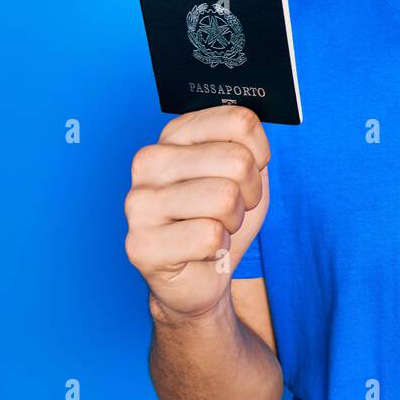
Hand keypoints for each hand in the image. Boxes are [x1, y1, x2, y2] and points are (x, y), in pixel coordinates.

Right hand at [123, 105, 270, 323]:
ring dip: (232, 222)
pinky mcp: (140, 243)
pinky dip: (218, 248)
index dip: (260, 155)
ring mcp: (139, 202)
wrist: (200, 277)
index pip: (240, 121)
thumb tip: (250, 124)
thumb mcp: (247, 173)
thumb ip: (249, 144)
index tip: (248, 172)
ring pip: (225, 197)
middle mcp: (150, 161)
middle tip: (231, 210)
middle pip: (237, 161)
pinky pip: (209, 236)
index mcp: (175, 135)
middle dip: (249, 194)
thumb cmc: (222, 219)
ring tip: (215, 228)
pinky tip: (201, 251)